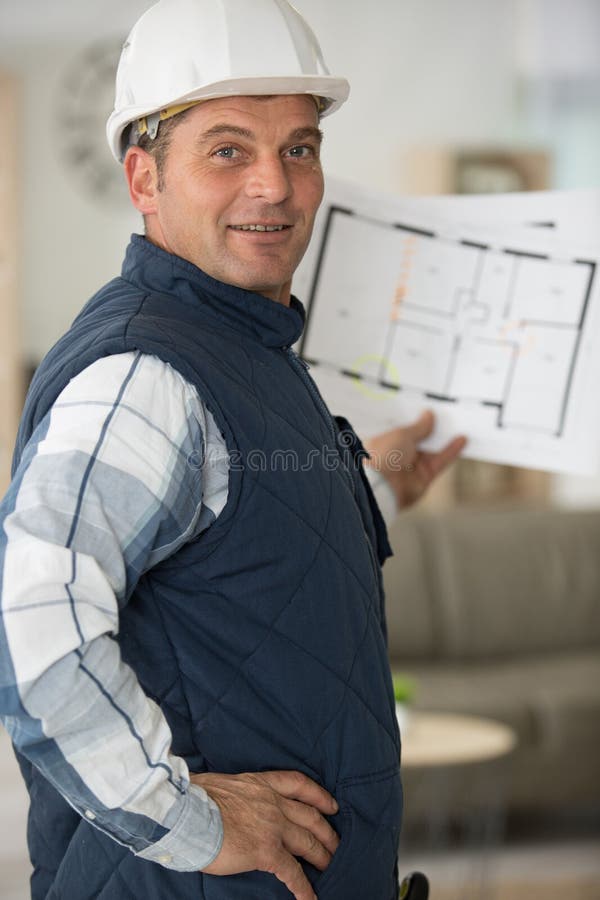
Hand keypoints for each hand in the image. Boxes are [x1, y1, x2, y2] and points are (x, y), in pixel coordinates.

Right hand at [191, 769, 338, 899]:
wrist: (187, 812)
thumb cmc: (195, 798)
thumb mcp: (224, 784)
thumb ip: (238, 794)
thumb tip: (231, 803)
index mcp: (261, 784)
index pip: (299, 784)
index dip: (319, 795)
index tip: (331, 804)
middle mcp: (273, 803)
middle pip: (310, 817)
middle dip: (326, 831)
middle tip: (336, 844)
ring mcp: (273, 827)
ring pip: (308, 842)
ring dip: (322, 857)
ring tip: (332, 867)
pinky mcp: (267, 852)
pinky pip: (292, 872)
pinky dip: (304, 887)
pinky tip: (310, 899)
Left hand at [363, 410, 465, 508]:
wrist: (382, 486)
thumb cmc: (381, 457)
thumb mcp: (402, 434)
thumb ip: (419, 426)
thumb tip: (428, 416)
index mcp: (383, 441)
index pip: (400, 428)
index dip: (413, 419)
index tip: (425, 408)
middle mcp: (396, 455)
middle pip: (418, 439)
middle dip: (431, 428)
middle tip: (445, 414)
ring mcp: (411, 467)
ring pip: (432, 450)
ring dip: (444, 439)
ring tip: (458, 424)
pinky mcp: (424, 477)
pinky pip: (440, 461)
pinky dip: (451, 451)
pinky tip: (461, 439)